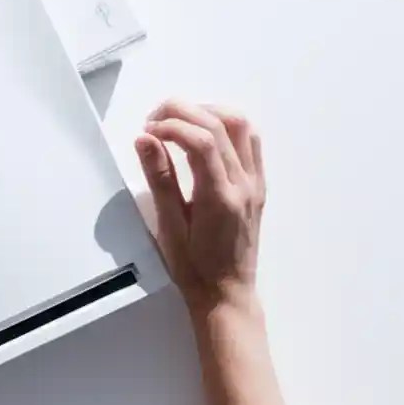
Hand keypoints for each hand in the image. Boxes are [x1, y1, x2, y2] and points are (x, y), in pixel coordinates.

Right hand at [134, 100, 264, 312]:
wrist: (227, 293)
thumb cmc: (193, 267)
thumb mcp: (169, 227)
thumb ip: (159, 180)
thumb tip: (145, 140)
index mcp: (220, 197)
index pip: (202, 141)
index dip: (171, 125)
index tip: (146, 131)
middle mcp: (244, 184)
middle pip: (221, 125)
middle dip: (183, 111)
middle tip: (154, 120)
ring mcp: (255, 182)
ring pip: (241, 125)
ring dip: (208, 112)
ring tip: (178, 122)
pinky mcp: (258, 184)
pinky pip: (250, 141)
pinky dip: (226, 125)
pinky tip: (203, 133)